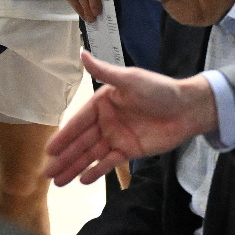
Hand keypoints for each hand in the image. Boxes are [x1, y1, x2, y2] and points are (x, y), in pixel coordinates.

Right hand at [45, 54, 217, 185]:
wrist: (187, 109)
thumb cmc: (159, 90)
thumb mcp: (130, 79)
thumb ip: (104, 71)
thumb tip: (81, 53)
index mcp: (103, 103)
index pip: (79, 122)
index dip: (63, 137)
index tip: (48, 150)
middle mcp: (106, 121)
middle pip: (81, 143)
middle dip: (64, 158)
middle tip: (46, 173)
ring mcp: (117, 137)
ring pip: (91, 155)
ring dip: (75, 167)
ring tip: (58, 182)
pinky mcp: (129, 151)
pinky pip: (109, 162)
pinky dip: (96, 171)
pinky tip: (83, 181)